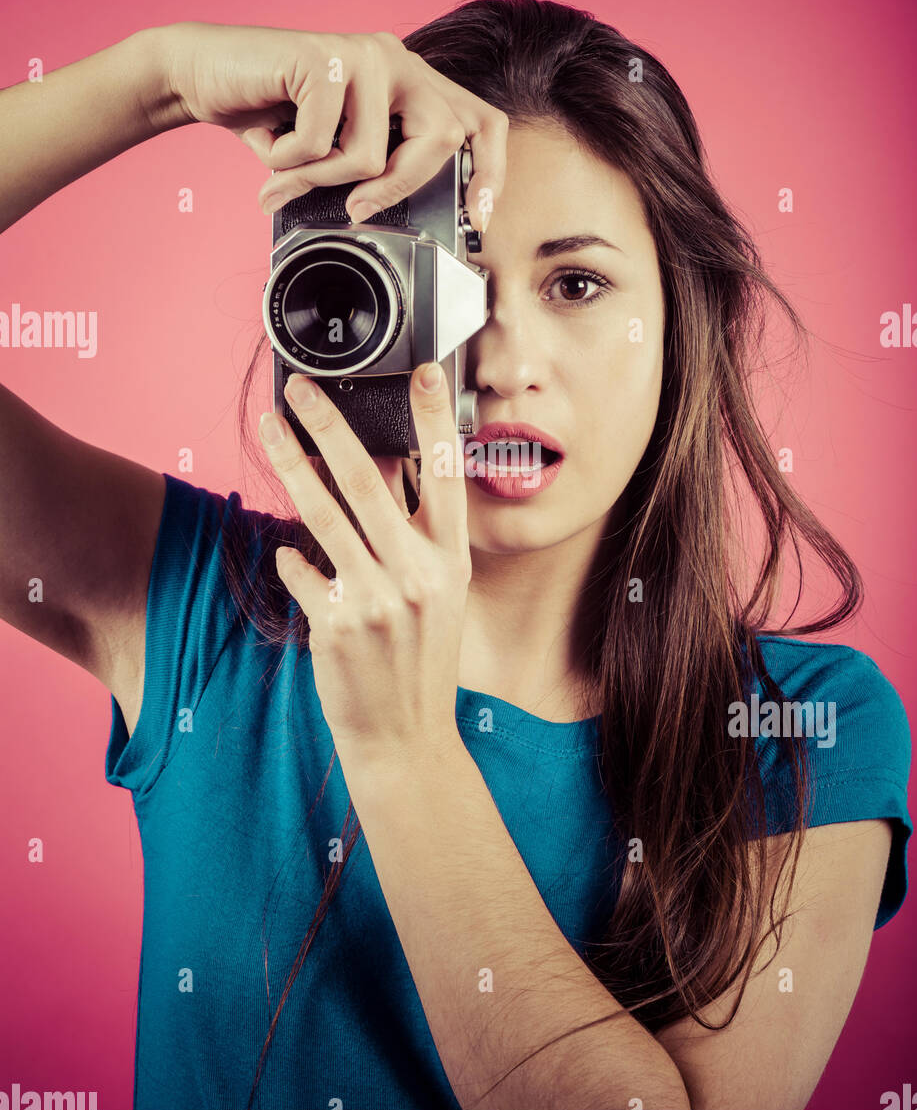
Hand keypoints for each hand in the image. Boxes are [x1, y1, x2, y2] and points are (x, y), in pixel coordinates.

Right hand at [160, 20, 506, 224]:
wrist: (203, 74)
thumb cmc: (269, 115)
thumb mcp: (334, 150)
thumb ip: (374, 170)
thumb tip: (405, 218)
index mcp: (409, 81)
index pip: (480, 121)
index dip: (491, 171)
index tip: (478, 218)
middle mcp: (396, 60)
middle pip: (444, 138)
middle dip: (399, 184)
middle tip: (358, 207)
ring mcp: (363, 54)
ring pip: (372, 153)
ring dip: (321, 177)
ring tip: (288, 168)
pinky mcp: (326, 60)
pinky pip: (322, 144)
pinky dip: (289, 161)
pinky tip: (271, 139)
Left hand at [258, 364, 471, 777]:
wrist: (405, 736)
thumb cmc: (420, 662)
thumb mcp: (438, 597)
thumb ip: (412, 540)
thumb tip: (371, 474)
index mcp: (452, 562)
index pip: (445, 474)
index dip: (433, 419)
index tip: (421, 372)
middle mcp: (418, 574)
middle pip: (365, 479)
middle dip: (328, 426)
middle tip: (301, 390)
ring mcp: (377, 599)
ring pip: (320, 513)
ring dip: (288, 464)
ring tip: (270, 431)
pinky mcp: (336, 623)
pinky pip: (300, 568)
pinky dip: (291, 559)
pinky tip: (293, 562)